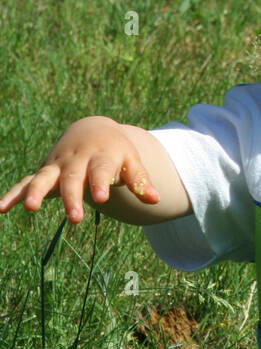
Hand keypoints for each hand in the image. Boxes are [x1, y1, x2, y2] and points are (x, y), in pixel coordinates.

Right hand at [0, 116, 159, 224]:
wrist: (92, 130)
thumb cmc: (115, 151)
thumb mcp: (130, 162)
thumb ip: (140, 181)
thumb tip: (156, 200)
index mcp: (99, 157)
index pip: (100, 171)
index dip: (100, 183)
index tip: (101, 199)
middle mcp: (75, 161)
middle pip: (72, 179)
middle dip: (72, 197)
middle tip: (76, 218)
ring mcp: (57, 166)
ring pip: (44, 179)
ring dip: (36, 192)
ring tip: (30, 208)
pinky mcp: (44, 173)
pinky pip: (26, 183)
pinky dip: (13, 194)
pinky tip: (0, 208)